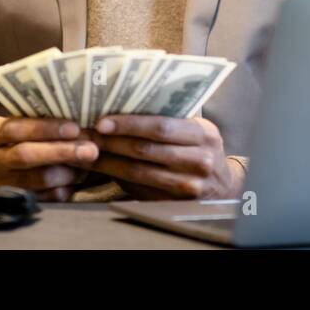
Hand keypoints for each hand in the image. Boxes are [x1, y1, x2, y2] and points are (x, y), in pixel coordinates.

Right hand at [0, 116, 98, 201]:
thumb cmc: (16, 138)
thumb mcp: (18, 125)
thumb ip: (39, 121)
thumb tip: (78, 122)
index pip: (14, 128)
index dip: (45, 128)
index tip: (74, 128)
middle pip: (26, 155)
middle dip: (61, 151)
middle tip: (90, 149)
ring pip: (38, 179)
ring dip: (68, 171)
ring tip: (87, 163)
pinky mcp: (11, 204)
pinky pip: (45, 198)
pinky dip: (64, 188)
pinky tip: (75, 178)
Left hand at [86, 115, 244, 199]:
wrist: (223, 186)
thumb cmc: (201, 148)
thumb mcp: (196, 128)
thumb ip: (169, 118)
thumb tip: (123, 105)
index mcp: (203, 134)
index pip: (161, 127)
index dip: (129, 124)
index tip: (102, 121)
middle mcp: (199, 161)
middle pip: (146, 150)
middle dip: (111, 142)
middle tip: (86, 134)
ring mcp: (188, 186)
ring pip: (139, 173)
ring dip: (108, 162)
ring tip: (87, 151)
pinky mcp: (175, 204)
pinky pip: (140, 190)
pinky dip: (117, 179)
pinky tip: (102, 169)